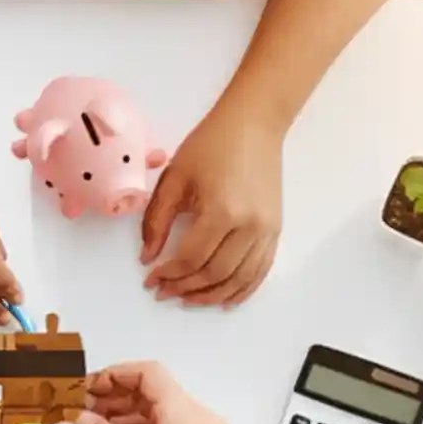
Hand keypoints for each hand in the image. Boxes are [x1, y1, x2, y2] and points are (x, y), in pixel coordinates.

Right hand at [77, 361, 237, 423]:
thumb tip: (86, 419)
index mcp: (186, 419)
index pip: (149, 374)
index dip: (115, 375)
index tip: (90, 388)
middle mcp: (201, 422)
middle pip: (154, 390)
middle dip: (117, 397)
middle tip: (86, 410)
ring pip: (160, 409)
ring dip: (127, 415)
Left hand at [140, 106, 283, 306]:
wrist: (253, 124)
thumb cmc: (210, 145)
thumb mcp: (174, 179)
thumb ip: (157, 221)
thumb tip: (147, 257)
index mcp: (222, 210)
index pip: (192, 258)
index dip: (169, 274)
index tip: (151, 280)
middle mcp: (249, 225)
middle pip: (216, 274)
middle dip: (186, 288)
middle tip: (165, 292)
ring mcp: (266, 229)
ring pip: (240, 279)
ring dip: (212, 295)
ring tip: (189, 299)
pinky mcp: (275, 229)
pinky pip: (260, 270)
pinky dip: (242, 289)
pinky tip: (225, 299)